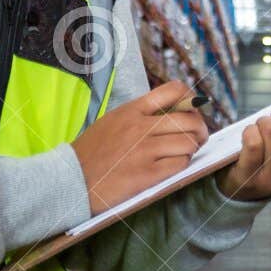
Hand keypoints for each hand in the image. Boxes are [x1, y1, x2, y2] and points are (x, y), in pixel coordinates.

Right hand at [71, 82, 208, 214]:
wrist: (70, 179)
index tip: (194, 109)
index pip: (174, 90)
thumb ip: (139, 115)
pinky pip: (179, 165)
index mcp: (131, 110)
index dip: (191, 99)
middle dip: (200, 129)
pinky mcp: (146, 175)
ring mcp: (143, 150)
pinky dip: (182, 165)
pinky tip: (172, 167)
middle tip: (198, 137)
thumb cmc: (90, 152)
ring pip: (188, 142)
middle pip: (189, 119)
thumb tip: (173, 111)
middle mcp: (140, 127)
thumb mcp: (112, 121)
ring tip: (183, 154)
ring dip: (191, 149)